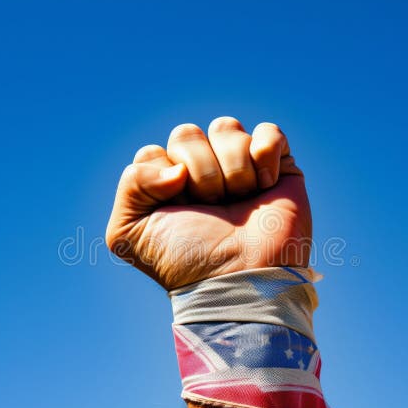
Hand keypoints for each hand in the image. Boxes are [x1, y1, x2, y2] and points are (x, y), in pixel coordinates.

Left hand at [105, 117, 311, 289]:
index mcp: (164, 185)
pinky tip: (266, 185)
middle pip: (186, 134)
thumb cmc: (188, 261)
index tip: (178, 210)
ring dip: (232, 168)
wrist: (242, 279)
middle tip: (212, 206)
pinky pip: (268, 132)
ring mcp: (239, 166)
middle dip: (199, 173)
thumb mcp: (129, 233)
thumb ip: (130, 185)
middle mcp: (200, 171)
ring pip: (225, 128)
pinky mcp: (277, 166)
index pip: (152, 153)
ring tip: (241, 200)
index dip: (162, 179)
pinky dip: (265, 154)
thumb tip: (178, 167)